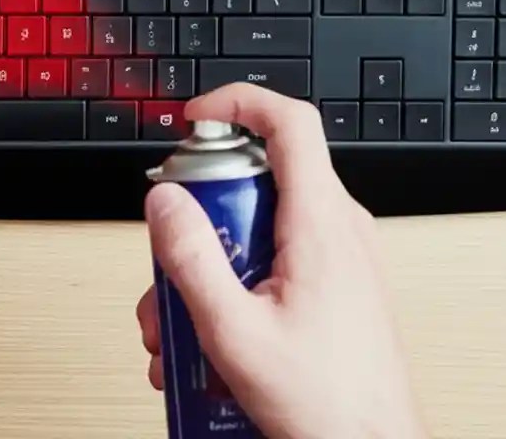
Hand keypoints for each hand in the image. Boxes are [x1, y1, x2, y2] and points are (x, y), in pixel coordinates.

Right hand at [135, 83, 426, 438]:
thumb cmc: (328, 402)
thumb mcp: (234, 331)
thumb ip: (193, 258)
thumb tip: (165, 201)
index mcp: (321, 223)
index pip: (290, 121)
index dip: (239, 102)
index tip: (194, 119)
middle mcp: (338, 228)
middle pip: (256, 181)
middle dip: (199, 219)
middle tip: (171, 265)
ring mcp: (340, 256)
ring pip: (259, 227)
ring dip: (209, 267)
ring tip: (179, 327)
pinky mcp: (334, 283)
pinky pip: (275, 259)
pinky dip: (235, 286)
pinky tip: (208, 342)